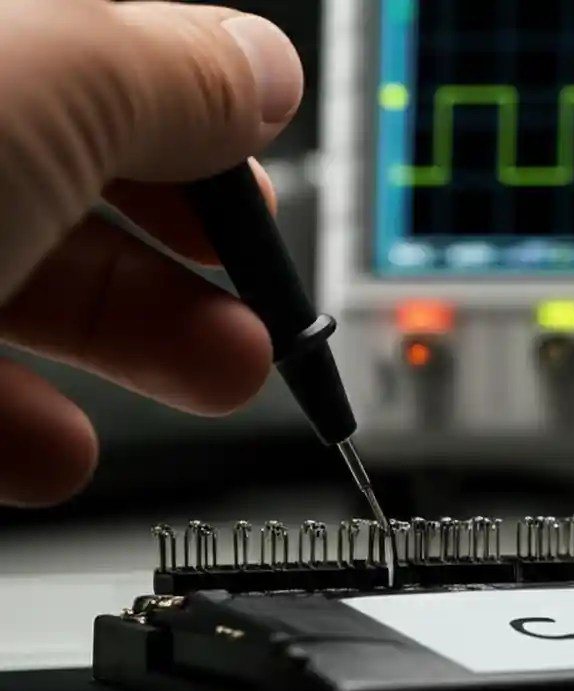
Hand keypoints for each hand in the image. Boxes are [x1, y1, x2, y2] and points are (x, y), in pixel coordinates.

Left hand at [0, 1, 302, 505]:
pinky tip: (57, 453)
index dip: (194, 129)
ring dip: (144, 343)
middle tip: (261, 307)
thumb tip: (265, 69)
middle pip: (77, 189)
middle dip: (193, 257)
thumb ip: (171, 73)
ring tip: (221, 377)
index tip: (258, 195)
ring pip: (23, 289)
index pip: (103, 70)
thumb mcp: (41, 88)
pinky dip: (23, 432)